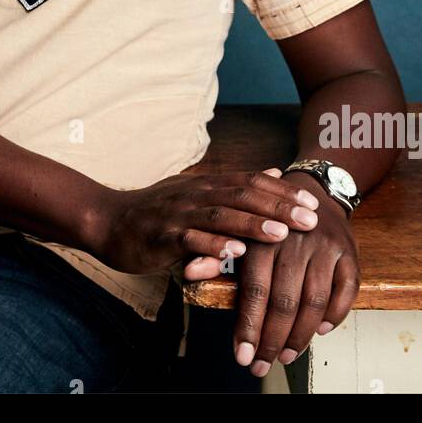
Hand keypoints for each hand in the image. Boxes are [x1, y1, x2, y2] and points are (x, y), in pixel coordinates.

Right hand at [90, 169, 320, 275]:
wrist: (108, 221)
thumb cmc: (157, 212)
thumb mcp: (198, 193)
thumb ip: (235, 186)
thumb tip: (274, 171)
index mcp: (207, 184)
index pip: (251, 181)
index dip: (282, 191)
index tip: (313, 201)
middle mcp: (196, 194)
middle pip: (242, 195)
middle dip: (278, 206)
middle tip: (311, 218)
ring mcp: (178, 214)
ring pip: (220, 215)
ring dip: (252, 223)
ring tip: (281, 233)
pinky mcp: (162, 236)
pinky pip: (190, 239)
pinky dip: (213, 244)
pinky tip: (234, 251)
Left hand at [230, 170, 359, 377]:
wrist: (312, 189)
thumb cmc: (268, 218)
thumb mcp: (238, 231)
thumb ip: (215, 255)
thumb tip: (190, 271)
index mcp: (263, 237)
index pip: (255, 290)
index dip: (249, 327)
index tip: (242, 356)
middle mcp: (295, 240)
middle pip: (285, 301)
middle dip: (272, 340)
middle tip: (263, 365)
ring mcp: (325, 247)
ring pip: (315, 301)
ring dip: (301, 336)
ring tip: (287, 355)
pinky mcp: (349, 252)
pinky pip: (347, 291)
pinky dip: (335, 316)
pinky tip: (319, 331)